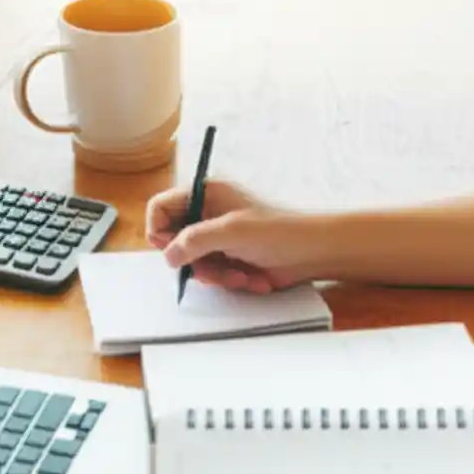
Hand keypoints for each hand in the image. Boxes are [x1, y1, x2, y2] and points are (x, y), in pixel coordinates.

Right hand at [145, 180, 317, 293]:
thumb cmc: (279, 231)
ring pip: (194, 263)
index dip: (159, 231)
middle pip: (175, 241)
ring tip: (241, 275)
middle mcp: (208, 213)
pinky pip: (213, 273)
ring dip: (217, 274)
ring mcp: (218, 236)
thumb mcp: (231, 232)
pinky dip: (229, 279)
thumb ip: (194, 241)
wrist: (313, 252)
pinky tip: (251, 277)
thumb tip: (168, 256)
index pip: (160, 207)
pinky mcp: (229, 257)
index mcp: (205, 193)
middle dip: (196, 261)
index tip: (173, 251)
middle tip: (213, 269)